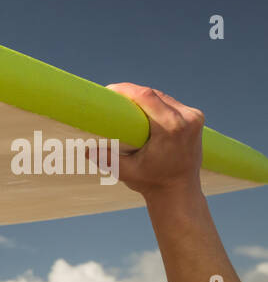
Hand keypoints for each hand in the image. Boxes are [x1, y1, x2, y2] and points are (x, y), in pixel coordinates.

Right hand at [103, 82, 204, 199]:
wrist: (179, 191)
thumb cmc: (152, 183)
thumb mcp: (126, 172)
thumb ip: (107, 159)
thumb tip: (86, 149)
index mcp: (172, 128)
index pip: (146, 96)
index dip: (126, 89)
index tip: (109, 90)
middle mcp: (187, 118)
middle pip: (154, 94)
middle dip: (132, 92)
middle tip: (112, 97)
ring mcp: (194, 117)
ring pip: (163, 97)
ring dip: (143, 96)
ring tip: (124, 101)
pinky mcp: (196, 117)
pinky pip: (171, 103)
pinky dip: (155, 103)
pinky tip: (141, 106)